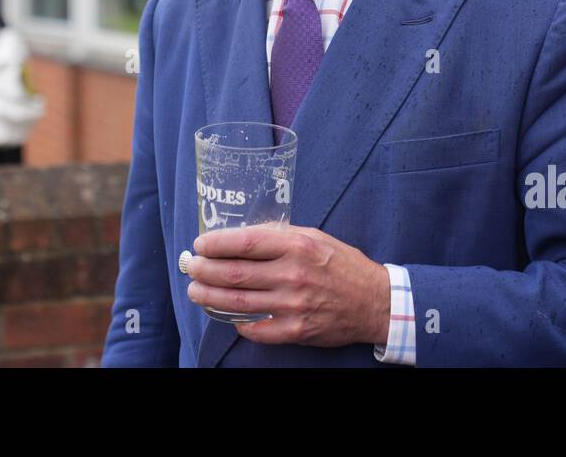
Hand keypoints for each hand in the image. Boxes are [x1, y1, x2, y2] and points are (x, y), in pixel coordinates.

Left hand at [186, 226, 389, 346]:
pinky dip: (238, 324)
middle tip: (191, 268)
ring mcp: (294, 305)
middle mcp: (293, 274)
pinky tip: (228, 316)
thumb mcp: (315, 237)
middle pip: (236, 273)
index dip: (217, 243)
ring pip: (239, 302)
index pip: (246, 242)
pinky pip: (257, 330)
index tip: (200, 244)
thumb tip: (243, 236)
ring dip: (211, 297)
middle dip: (206, 270)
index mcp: (297, 246)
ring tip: (196, 291)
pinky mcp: (297, 330)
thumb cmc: (342, 264)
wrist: (374, 300)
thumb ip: (281, 236)